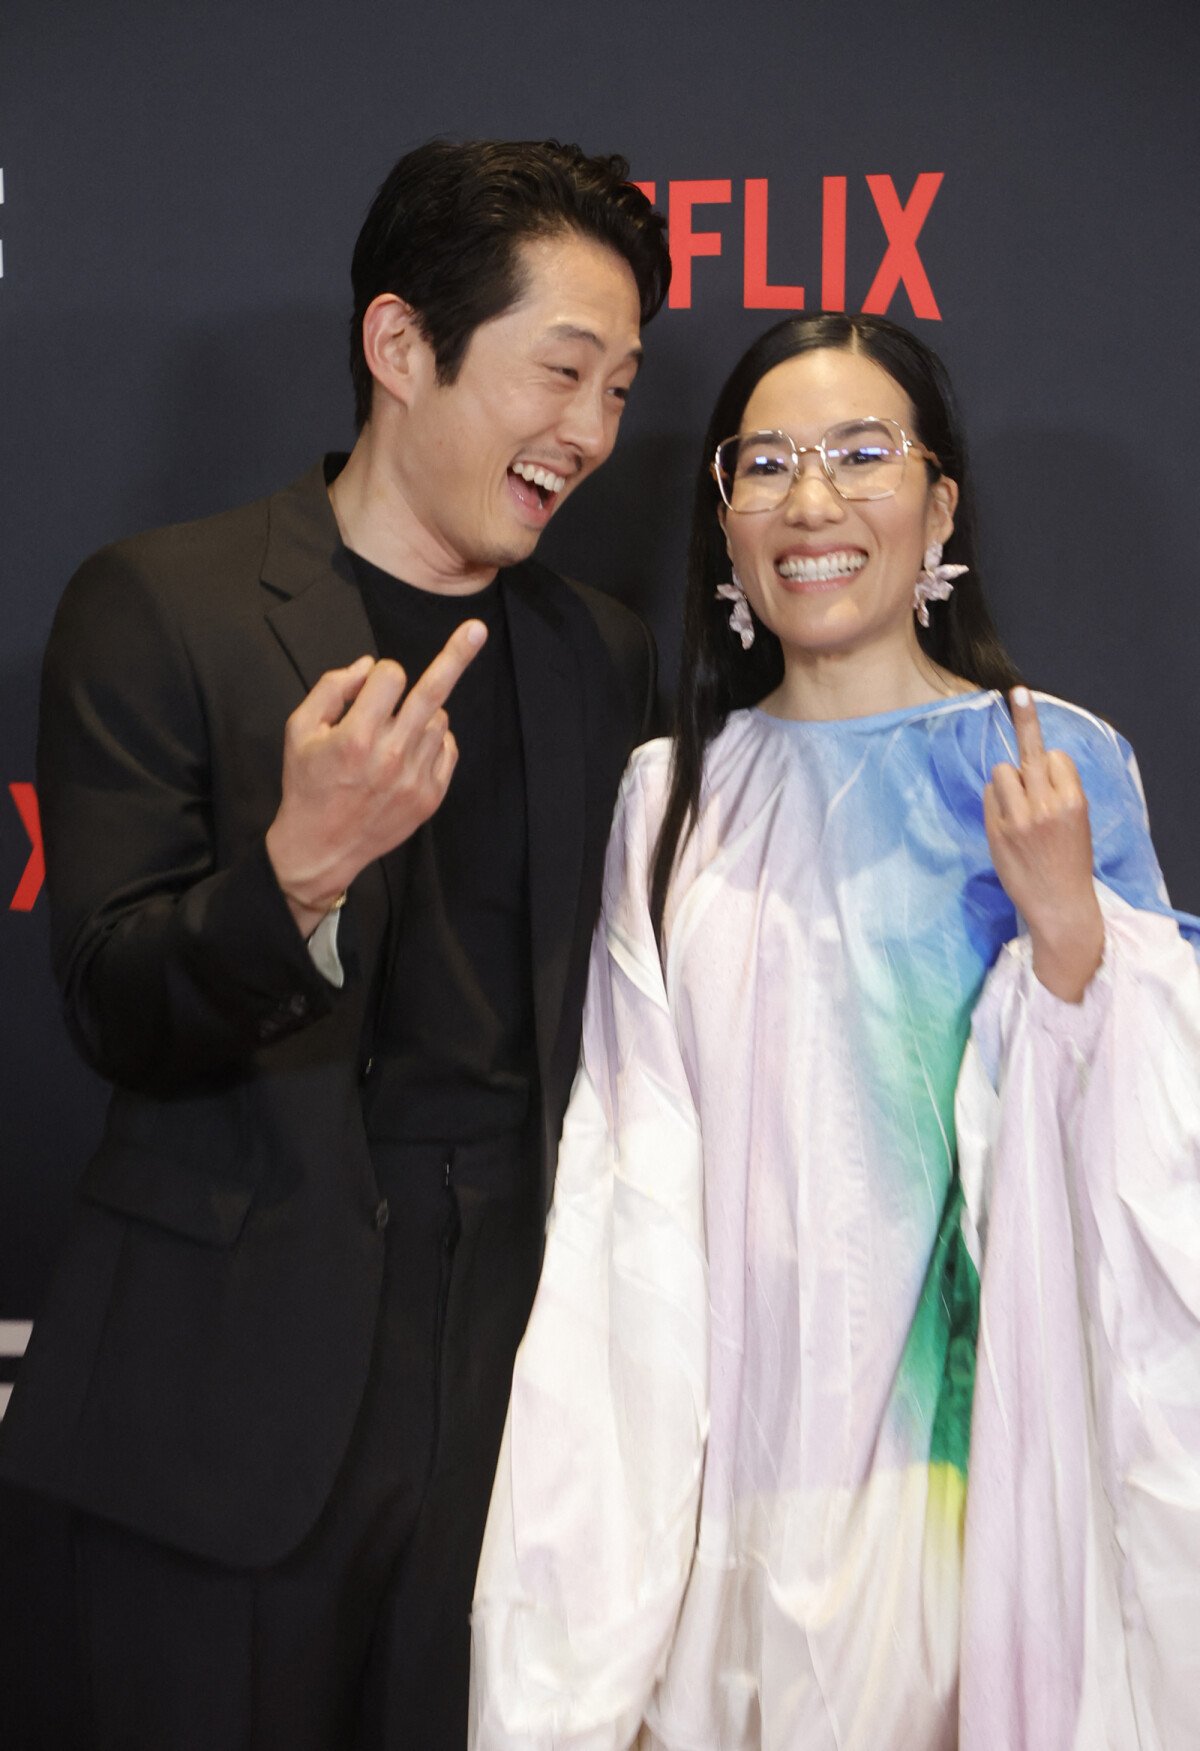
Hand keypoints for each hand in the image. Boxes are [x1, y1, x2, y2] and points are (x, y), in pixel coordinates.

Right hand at [266, 620, 486, 933]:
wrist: (321, 848)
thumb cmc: (307, 784)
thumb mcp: (299, 730)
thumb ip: (331, 689)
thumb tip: (368, 665)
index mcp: (356, 736)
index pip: (389, 676)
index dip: (379, 674)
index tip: (370, 686)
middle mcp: (391, 756)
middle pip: (432, 691)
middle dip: (455, 655)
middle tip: (477, 629)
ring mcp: (415, 778)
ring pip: (438, 718)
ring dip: (420, 714)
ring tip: (393, 736)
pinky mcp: (431, 796)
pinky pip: (448, 748)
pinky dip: (434, 739)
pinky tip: (410, 751)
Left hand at [983, 687, 1104, 1001]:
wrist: (1059, 905)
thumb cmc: (1069, 861)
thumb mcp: (1078, 820)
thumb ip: (1060, 791)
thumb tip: (1036, 758)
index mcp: (1074, 801)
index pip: (1056, 756)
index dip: (1050, 762)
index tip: (1047, 770)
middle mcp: (1046, 806)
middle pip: (1027, 754)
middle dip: (1024, 738)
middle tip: (1021, 710)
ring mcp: (1019, 818)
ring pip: (1002, 769)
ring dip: (1007, 779)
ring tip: (1017, 803)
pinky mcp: (996, 831)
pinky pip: (989, 794)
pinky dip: (995, 800)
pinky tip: (1006, 820)